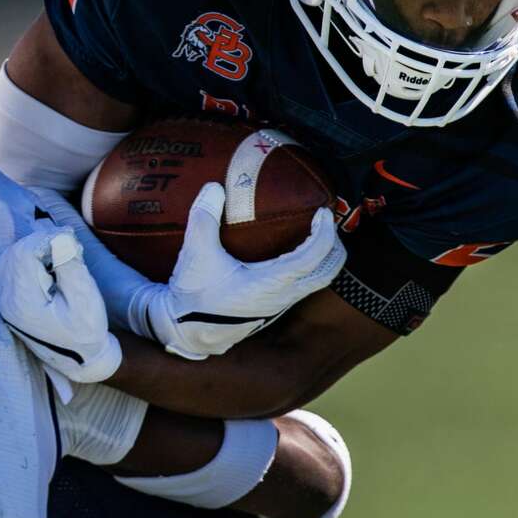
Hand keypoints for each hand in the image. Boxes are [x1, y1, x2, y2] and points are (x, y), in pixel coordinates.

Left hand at [0, 227, 122, 383]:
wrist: (82, 360)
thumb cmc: (86, 331)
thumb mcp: (85, 298)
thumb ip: (70, 265)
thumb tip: (59, 237)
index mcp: (21, 302)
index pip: (23, 253)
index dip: (46, 238)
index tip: (69, 238)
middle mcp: (6, 301)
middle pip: (14, 253)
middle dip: (41, 242)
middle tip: (69, 244)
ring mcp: (5, 302)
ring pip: (11, 258)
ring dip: (35, 249)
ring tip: (61, 253)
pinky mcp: (10, 300)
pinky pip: (12, 268)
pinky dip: (29, 259)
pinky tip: (49, 264)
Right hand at [129, 183, 343, 359]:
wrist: (183, 331)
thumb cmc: (192, 295)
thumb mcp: (196, 253)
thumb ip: (204, 217)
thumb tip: (214, 187)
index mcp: (270, 284)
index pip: (313, 257)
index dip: (324, 233)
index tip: (324, 213)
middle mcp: (281, 297)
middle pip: (327, 273)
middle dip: (334, 246)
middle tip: (327, 221)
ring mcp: (278, 306)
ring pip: (317, 283)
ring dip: (324, 259)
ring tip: (319, 234)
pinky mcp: (271, 309)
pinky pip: (304, 288)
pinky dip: (311, 269)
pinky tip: (297, 254)